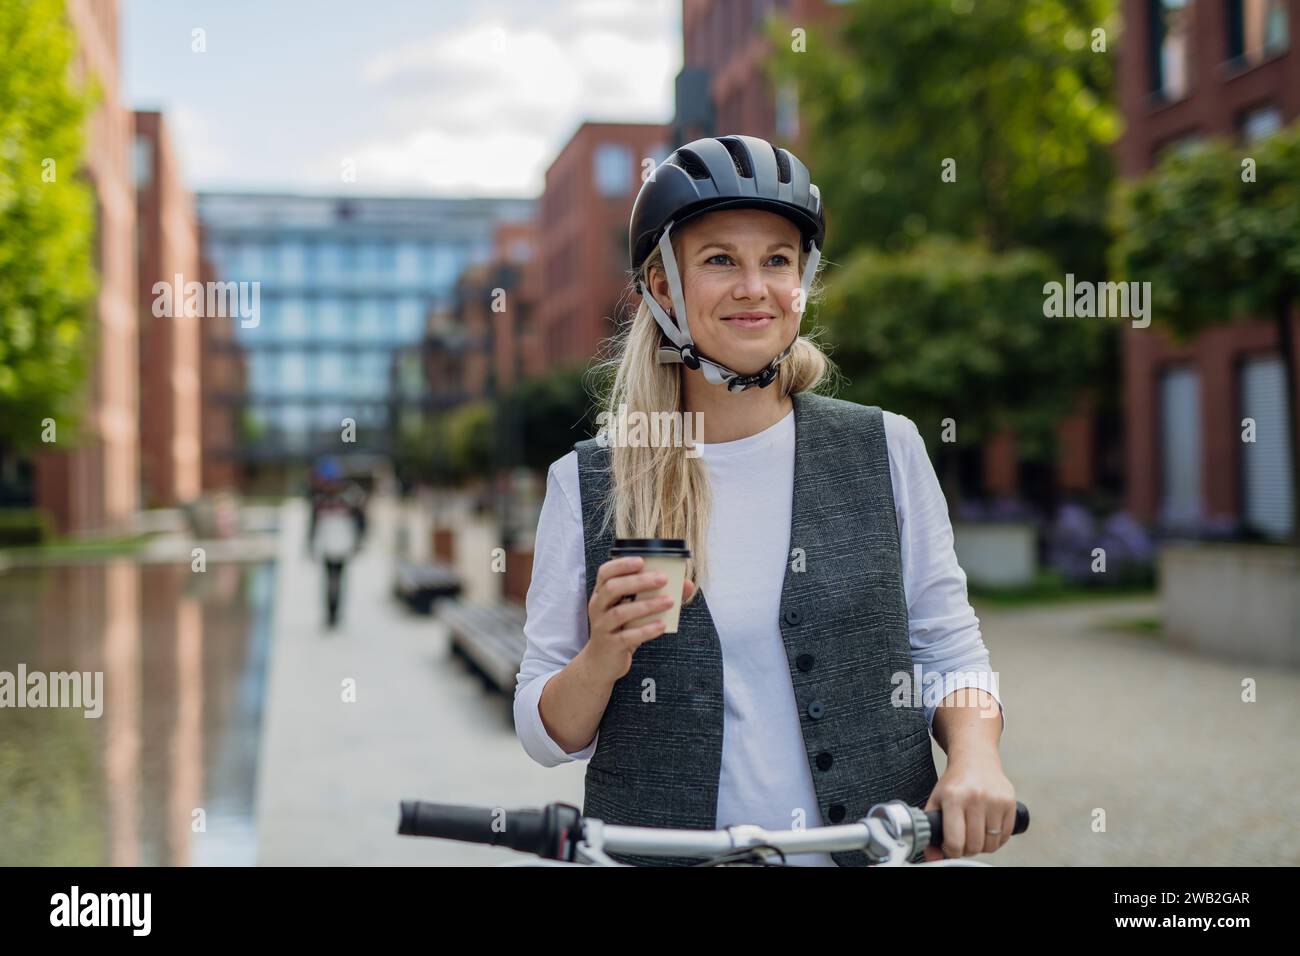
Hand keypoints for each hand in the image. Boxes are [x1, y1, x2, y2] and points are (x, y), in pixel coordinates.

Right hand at [582, 556, 695, 683]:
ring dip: (647, 605)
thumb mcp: (635, 612)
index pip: (605, 573)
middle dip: (638, 581)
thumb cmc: (621, 630)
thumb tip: (687, 585)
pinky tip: (662, 625)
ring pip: (620, 612)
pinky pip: (627, 636)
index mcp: (601, 594)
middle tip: (663, 579)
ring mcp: (601, 627)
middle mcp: (598, 608)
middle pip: (612, 588)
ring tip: (669, 601)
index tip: (642, 560)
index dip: (621, 564)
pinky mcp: (610, 645)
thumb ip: (658, 596)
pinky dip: (646, 630)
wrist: (602, 663)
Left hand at [920, 755, 1016, 860]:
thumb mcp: (937, 800)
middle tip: (963, 841)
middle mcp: (975, 798)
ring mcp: (995, 800)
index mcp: (953, 797)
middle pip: (974, 845)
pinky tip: (987, 830)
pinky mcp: (1010, 802)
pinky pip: (1005, 836)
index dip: (951, 851)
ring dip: (982, 846)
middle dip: (967, 849)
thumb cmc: (955, 782)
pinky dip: (996, 839)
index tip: (949, 847)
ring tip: (974, 834)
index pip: (955, 841)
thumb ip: (931, 828)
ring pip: (991, 844)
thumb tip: (932, 856)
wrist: (976, 759)